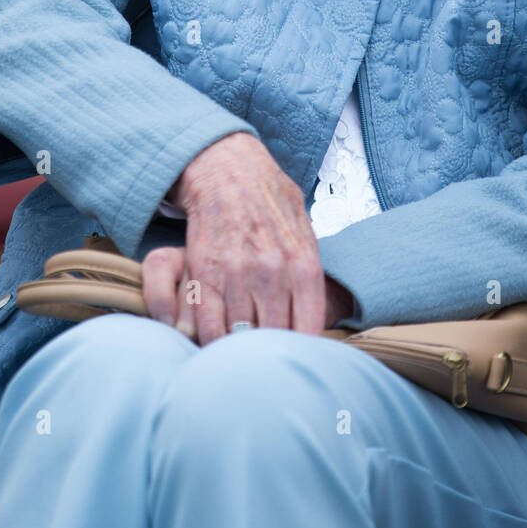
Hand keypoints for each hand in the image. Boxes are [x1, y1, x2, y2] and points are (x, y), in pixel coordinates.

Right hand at [141, 133, 351, 343]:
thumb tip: (321, 301)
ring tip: (237, 353)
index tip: (293, 356)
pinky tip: (213, 341)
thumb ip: (310, 266)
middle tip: (262, 359)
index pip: (309, 329)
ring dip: (238, 349)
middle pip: (275, 338)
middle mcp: (274, 273)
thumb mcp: (304, 226)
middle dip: (269, 352)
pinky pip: (209, 324)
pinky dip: (210, 339)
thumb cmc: (268, 197)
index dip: (301, 350)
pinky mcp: (205, 273)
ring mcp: (238, 275)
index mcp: (304, 264)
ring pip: (240, 336)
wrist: (228, 168)